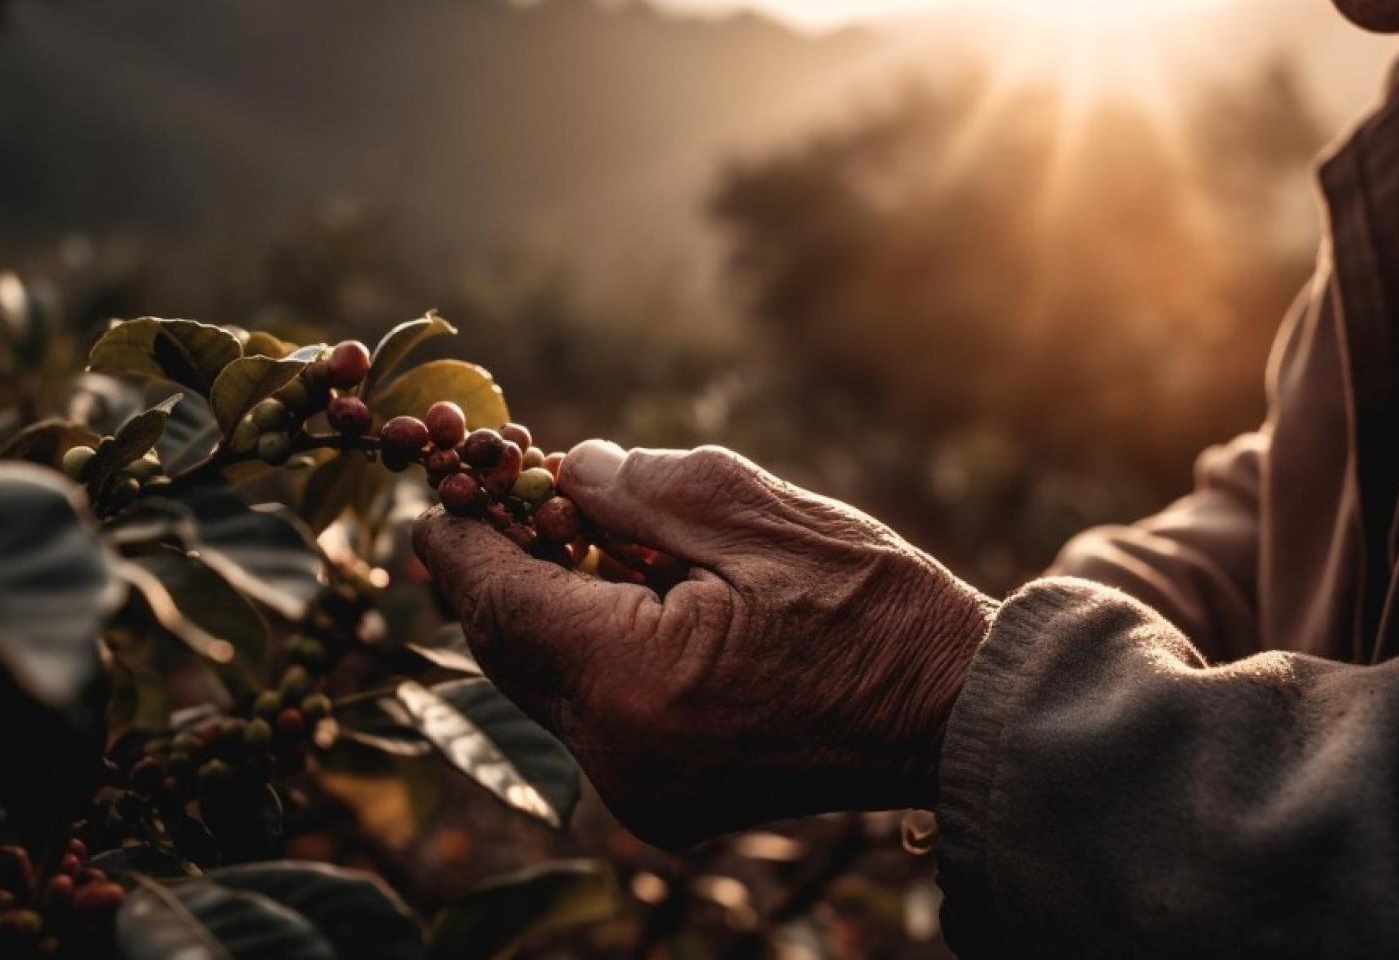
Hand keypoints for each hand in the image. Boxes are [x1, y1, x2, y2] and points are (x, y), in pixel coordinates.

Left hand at [413, 442, 995, 847]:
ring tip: (570, 535)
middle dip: (499, 569)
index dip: (459, 537)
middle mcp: (620, 757)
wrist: (960, 717)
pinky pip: (592, 716)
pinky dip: (588, 653)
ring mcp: (643, 792)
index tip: (438, 486)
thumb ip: (642, 487)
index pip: (499, 601)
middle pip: (510, 650)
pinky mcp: (668, 802)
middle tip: (500, 498)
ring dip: (545, 610)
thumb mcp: (760, 516)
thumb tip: (565, 471)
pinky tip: (622, 598)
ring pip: (546, 685)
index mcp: (634, 683)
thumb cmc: (878, 612)